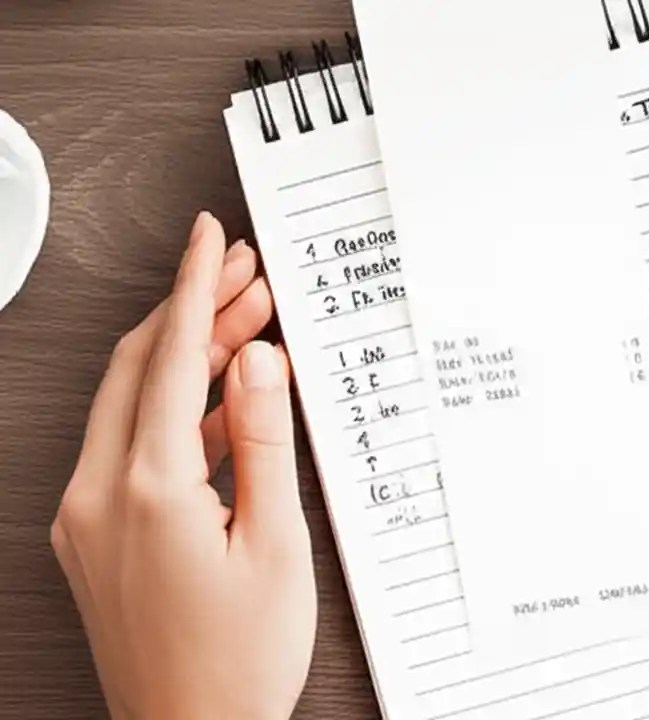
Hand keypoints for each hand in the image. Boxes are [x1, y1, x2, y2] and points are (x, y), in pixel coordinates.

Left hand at [51, 212, 315, 719]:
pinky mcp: (96, 537)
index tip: (211, 240)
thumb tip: (260, 360)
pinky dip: (176, 413)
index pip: (169, 359)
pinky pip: (129, 447)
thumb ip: (263, 440)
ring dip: (186, 360)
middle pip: (140, 369)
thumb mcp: (275, 543)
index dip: (195, 288)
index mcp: (146, 490)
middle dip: (193, 311)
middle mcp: (99, 496)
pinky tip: (226, 402)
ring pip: (132, 404)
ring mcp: (89, 517)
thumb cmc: (239, 659)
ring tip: (247, 325)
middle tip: (246, 277)